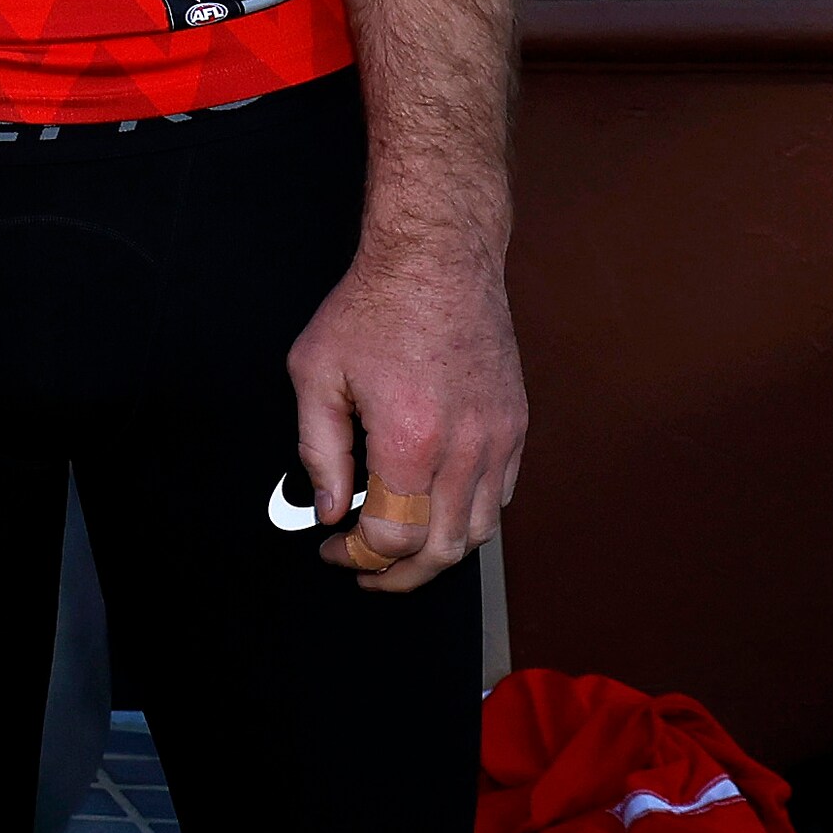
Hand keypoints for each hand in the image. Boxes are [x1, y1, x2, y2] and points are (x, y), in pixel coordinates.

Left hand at [284, 239, 525, 593]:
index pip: (393, 537)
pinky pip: (502, 495)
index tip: (334, 547)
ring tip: (400, 550)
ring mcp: (499, 438)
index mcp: (410, 439)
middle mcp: (465, 447)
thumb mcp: (316, 373)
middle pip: (443, 550)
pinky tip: (435, 508)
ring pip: (480, 531)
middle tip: (366, 570)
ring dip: (438, 552)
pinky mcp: (516, 425)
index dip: (358, 555)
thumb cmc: (374, 306)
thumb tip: (331, 509)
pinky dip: (469, 516)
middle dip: (399, 574)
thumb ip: (320, 451)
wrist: (437, 258)